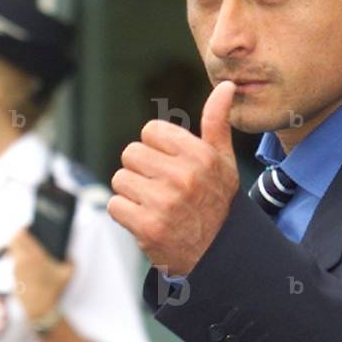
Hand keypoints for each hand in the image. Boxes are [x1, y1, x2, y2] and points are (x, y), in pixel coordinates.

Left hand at [7, 229, 73, 321]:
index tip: (29, 226)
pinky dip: (19, 259)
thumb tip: (68, 252)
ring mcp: (16, 268)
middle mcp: (22, 260)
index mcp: (35, 256)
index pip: (21, 234)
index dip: (24, 228)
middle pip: (13, 239)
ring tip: (29, 247)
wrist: (40, 309)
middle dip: (18, 235)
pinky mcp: (14, 276)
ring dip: (18, 247)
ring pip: (12, 250)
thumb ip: (70, 259)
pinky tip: (29, 262)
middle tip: (26, 233)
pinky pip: (15, 261)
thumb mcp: (68, 273)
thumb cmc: (54, 290)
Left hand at [108, 80, 239, 275]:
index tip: (169, 165)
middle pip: (131, 154)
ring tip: (154, 205)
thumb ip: (217, 123)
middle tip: (160, 188)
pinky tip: (146, 220)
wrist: (219, 254)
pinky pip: (115, 205)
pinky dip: (126, 214)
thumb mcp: (223, 162)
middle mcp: (184, 177)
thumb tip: (226, 86)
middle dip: (141, 171)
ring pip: (121, 179)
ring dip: (132, 193)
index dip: (155, 149)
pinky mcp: (147, 226)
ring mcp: (164, 202)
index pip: (150, 131)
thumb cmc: (216, 202)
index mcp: (200, 156)